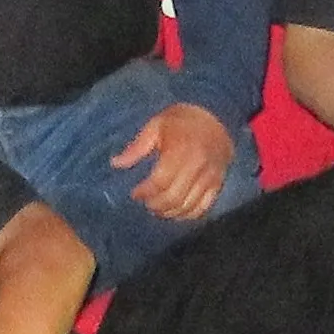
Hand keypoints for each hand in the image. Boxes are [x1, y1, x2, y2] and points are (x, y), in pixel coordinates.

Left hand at [112, 102, 234, 221]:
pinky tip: (176, 211)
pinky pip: (203, 208)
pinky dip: (187, 215)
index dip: (145, 192)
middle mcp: (198, 165)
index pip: (160, 181)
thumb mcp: (155, 126)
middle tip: (146, 203)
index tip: (135, 193)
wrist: (216, 118)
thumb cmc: (180, 121)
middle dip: (156, 205)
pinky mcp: (218, 183)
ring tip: (158, 209)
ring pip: (188, 206)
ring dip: (170, 213)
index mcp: (180, 149)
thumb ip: (136, 147)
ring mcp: (210, 176)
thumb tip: (115, 164)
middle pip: (174, 197)